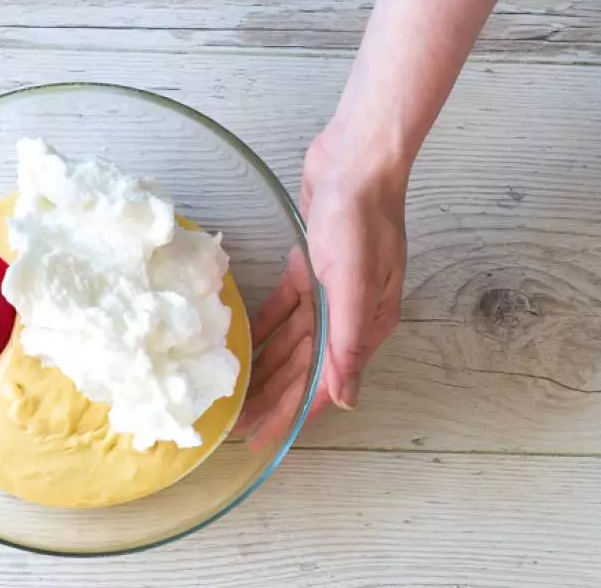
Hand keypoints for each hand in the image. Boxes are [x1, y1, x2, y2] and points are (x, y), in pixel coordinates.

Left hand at [236, 130, 407, 448]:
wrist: (356, 159)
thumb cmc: (359, 218)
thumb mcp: (352, 282)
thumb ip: (347, 342)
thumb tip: (346, 399)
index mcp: (365, 325)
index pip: (324, 384)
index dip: (292, 415)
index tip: (262, 440)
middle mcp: (349, 315)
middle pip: (304, 369)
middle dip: (272, 399)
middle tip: (235, 425)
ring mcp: (330, 291)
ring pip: (292, 342)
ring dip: (265, 368)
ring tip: (235, 394)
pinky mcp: (310, 268)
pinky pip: (285, 309)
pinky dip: (266, 326)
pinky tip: (243, 344)